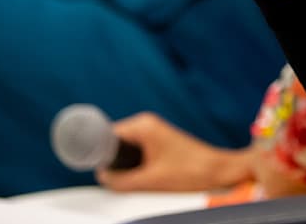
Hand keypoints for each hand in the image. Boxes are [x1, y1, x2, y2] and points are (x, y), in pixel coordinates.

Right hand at [94, 112, 251, 192]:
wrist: (218, 171)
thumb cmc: (191, 171)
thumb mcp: (149, 180)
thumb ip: (120, 180)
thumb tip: (102, 176)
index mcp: (143, 125)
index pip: (105, 134)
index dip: (95, 150)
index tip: (87, 162)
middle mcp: (147, 124)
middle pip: (114, 143)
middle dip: (112, 160)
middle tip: (117, 178)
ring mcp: (154, 132)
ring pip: (125, 150)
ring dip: (124, 164)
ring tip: (135, 178)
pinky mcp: (159, 143)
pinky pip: (136, 153)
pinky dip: (134, 165)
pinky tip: (140, 177)